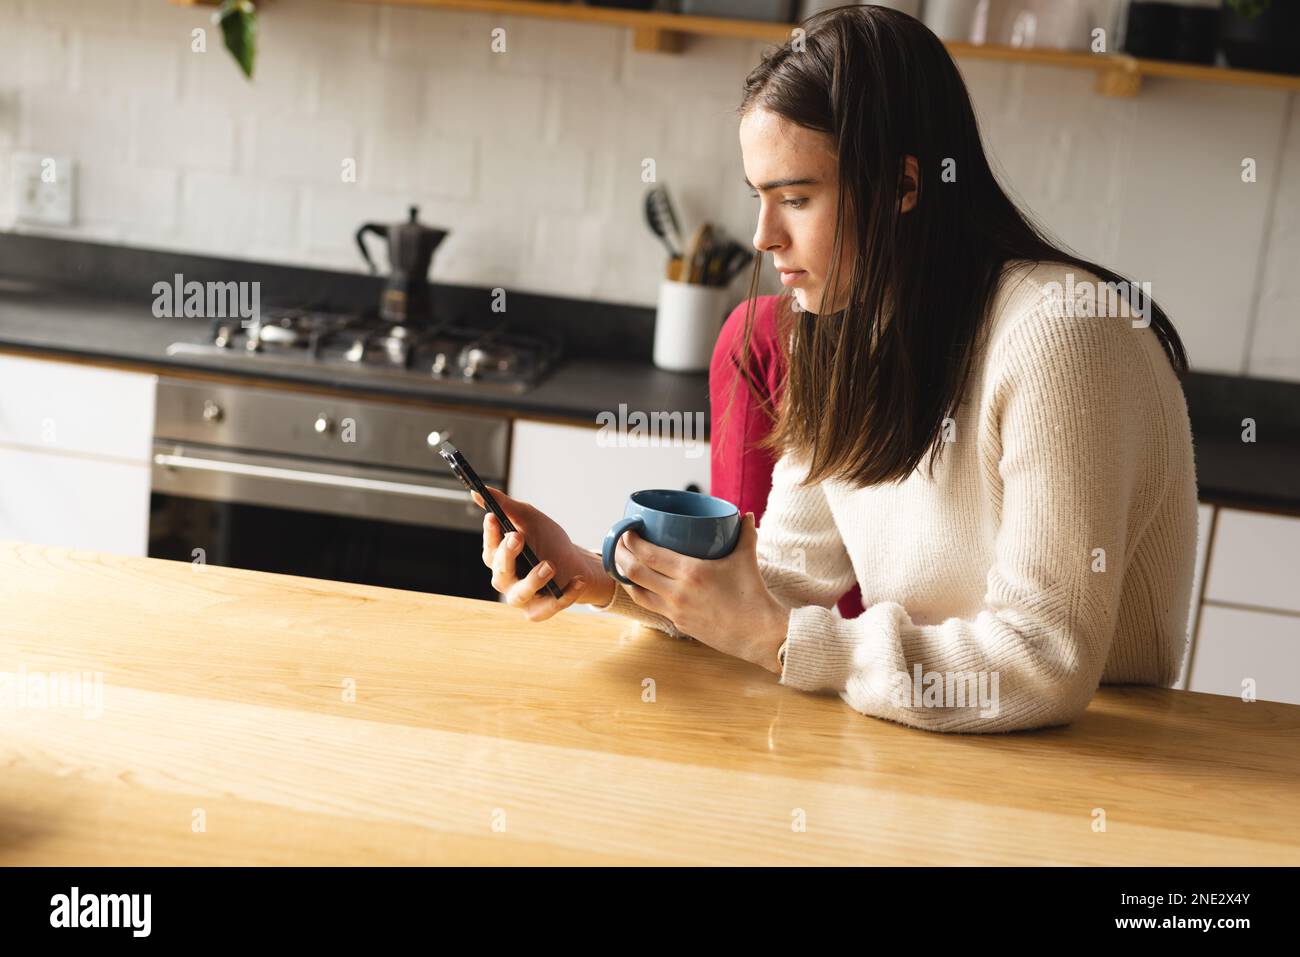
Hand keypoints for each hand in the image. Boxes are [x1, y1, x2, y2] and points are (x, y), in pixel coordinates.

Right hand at [475, 486, 614, 620]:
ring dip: (534, 579)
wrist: (574, 563)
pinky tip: (577, 580)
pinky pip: (550, 607)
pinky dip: (565, 595)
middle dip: (507, 554)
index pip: (489, 548)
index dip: (490, 534)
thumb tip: (478, 491)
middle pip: (500, 572)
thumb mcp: (529, 519)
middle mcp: (506, 580)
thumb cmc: (547, 541)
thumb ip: (506, 507)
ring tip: (549, 564)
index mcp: (499, 558)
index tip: (493, 517)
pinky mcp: (541, 611)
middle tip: (517, 536)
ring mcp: (522, 598)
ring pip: (520, 594)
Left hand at [613, 512, 789, 673]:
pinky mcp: (678, 624)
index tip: (626, 529)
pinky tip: (639, 585)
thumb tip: (745, 515)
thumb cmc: (753, 595)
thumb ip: (745, 534)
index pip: (648, 554)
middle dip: (620, 555)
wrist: (759, 634)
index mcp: (691, 572)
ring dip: (625, 577)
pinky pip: (651, 606)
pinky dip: (640, 593)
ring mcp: (675, 611)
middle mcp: (678, 592)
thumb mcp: (746, 559)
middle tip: (618, 542)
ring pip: (637, 593)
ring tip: (620, 563)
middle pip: (635, 572)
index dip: (631, 541)